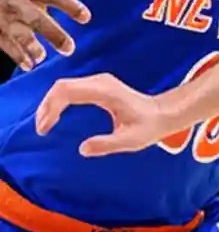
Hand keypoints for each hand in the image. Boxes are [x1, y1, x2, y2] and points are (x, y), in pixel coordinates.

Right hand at [0, 0, 90, 70]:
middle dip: (52, 33)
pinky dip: (16, 55)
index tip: (87, 18)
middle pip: (34, 17)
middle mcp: (15, 1)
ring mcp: (3, 17)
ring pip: (16, 33)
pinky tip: (29, 65)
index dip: (68, 5)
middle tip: (70, 49)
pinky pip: (4, 43)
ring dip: (29, 46)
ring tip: (43, 58)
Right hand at [34, 72, 168, 156]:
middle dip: (46, 106)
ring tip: (45, 126)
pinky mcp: (99, 86)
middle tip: (42, 129)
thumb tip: (83, 149)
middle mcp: (101, 82)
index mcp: (106, 92)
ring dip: (51, 104)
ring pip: (64, 86)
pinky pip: (71, 89)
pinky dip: (59, 102)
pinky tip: (55, 117)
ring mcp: (100, 82)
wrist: (163, 113)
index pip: (67, 91)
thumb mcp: (131, 140)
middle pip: (61, 86)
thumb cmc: (149, 126)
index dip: (50, 107)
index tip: (45, 128)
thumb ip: (107, 144)